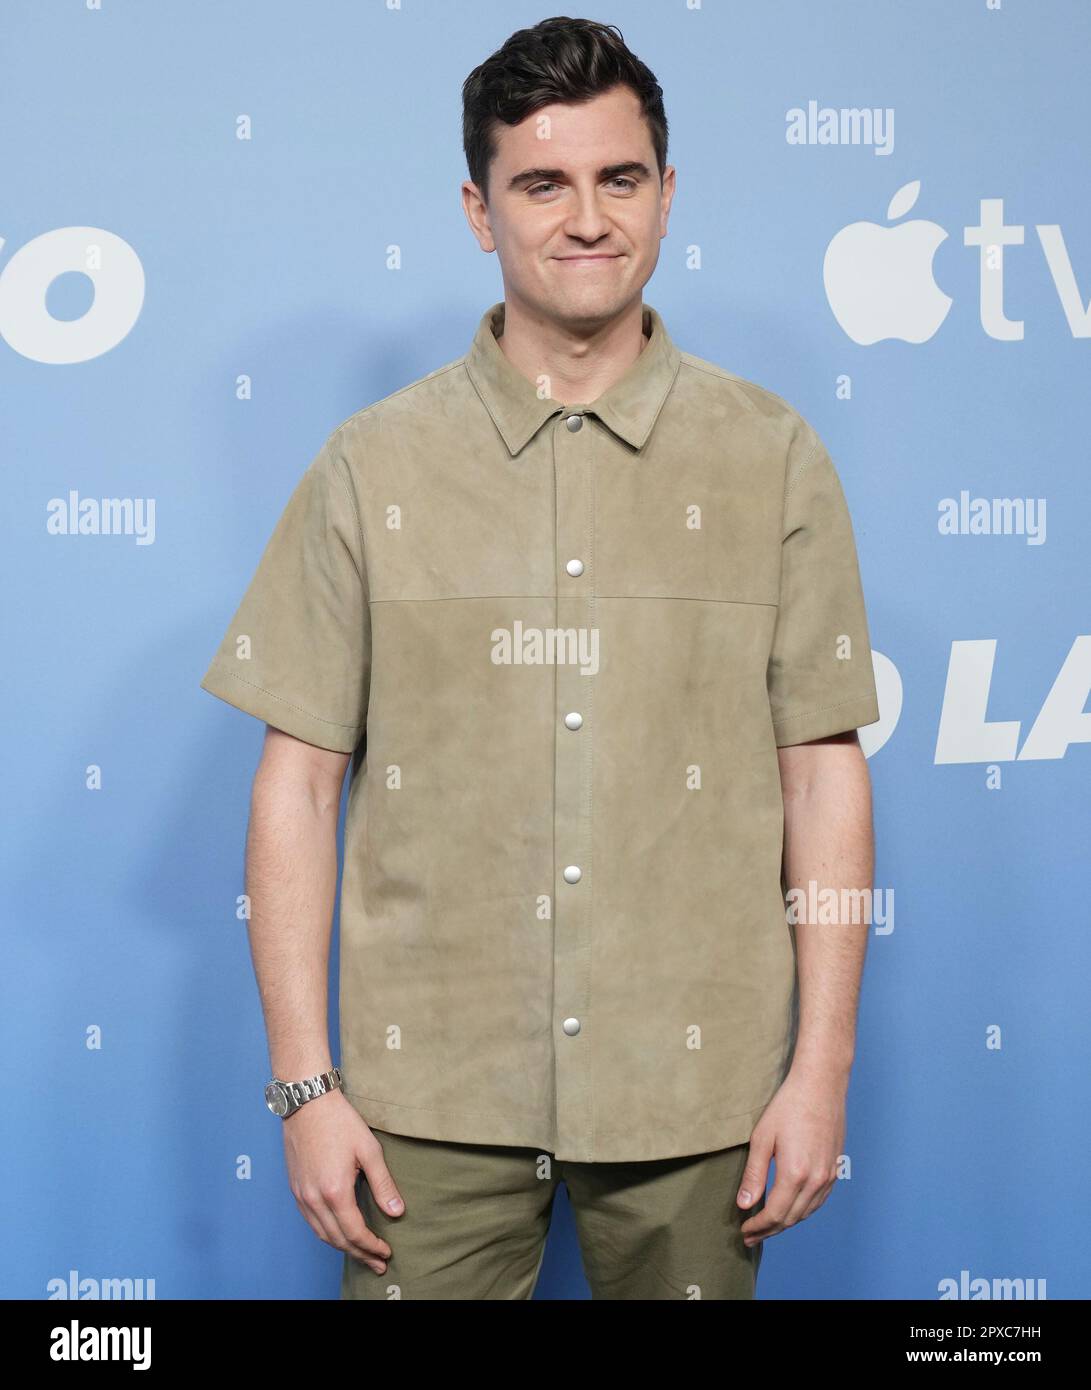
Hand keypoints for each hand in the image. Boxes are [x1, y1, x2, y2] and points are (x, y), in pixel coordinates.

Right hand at [283, 1089, 404, 1273]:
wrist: (307, 1103)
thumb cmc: (339, 1121)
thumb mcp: (369, 1150)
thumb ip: (383, 1185)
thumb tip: (397, 1212)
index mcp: (335, 1192)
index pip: (355, 1233)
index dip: (372, 1247)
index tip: (386, 1253)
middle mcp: (314, 1199)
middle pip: (338, 1239)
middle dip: (359, 1254)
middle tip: (378, 1263)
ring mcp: (301, 1195)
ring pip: (322, 1234)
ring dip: (342, 1247)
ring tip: (361, 1253)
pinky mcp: (295, 1188)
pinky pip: (311, 1221)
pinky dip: (327, 1233)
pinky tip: (339, 1232)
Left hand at [736, 1060, 847, 1246]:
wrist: (821, 1085)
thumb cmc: (788, 1106)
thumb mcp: (762, 1138)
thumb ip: (754, 1174)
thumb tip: (744, 1204)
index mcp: (795, 1174)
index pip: (775, 1214)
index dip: (758, 1226)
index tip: (744, 1231)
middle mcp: (816, 1180)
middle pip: (791, 1218)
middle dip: (769, 1230)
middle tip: (750, 1236)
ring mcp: (829, 1176)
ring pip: (806, 1212)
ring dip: (786, 1223)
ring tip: (767, 1227)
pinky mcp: (835, 1169)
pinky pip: (818, 1201)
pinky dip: (802, 1211)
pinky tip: (790, 1209)